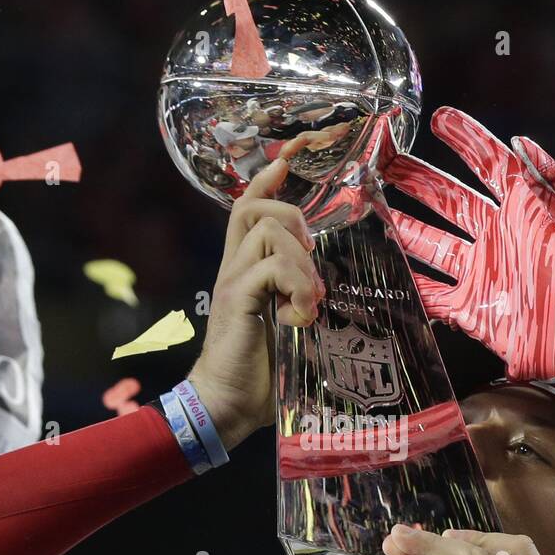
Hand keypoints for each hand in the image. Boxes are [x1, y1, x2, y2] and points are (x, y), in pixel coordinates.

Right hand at [189, 155, 322, 450]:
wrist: (226, 404)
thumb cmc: (261, 372)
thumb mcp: (289, 322)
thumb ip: (300, 295)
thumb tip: (329, 285)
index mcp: (244, 268)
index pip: (250, 204)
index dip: (272, 174)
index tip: (294, 150)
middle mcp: (233, 266)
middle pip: (255, 206)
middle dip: (293, 220)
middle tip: (309, 267)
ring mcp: (232, 280)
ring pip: (268, 231)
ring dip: (300, 263)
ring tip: (307, 302)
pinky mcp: (236, 297)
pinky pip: (270, 266)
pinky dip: (295, 287)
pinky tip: (300, 316)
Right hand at [384, 107, 554, 384]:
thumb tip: (522, 143)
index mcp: (529, 213)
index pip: (491, 166)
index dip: (466, 141)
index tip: (440, 119)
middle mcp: (501, 238)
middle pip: (451, 200)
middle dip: (417, 179)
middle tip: (387, 160)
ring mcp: (484, 274)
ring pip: (433, 242)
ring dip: (403, 225)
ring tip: (373, 206)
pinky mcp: (473, 311)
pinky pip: (432, 294)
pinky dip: (408, 283)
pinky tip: (385, 268)